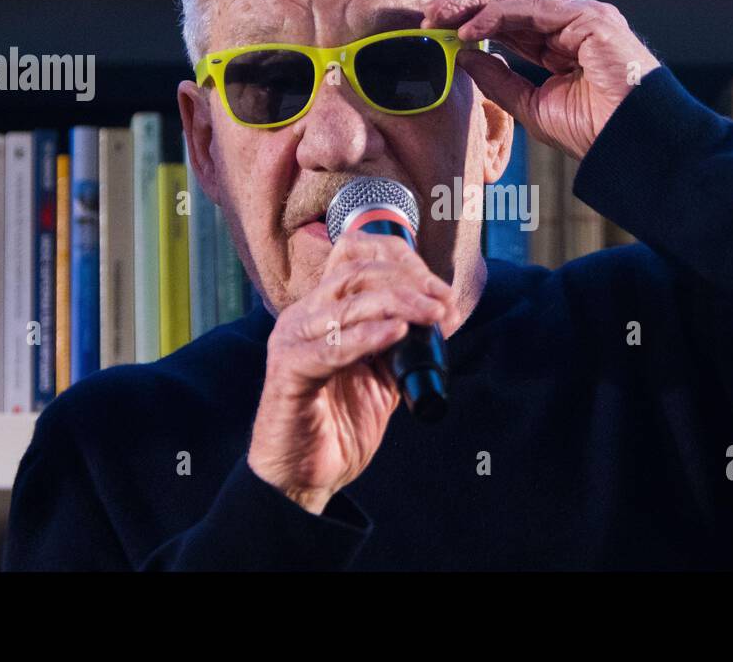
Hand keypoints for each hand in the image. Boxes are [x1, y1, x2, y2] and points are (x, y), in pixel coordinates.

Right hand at [248, 232, 460, 513]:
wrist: (305, 475)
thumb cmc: (338, 424)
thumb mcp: (380, 376)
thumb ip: (401, 344)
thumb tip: (442, 316)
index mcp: (322, 311)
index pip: (354, 257)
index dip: (400, 261)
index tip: (440, 288)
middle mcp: (304, 317)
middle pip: (355, 274)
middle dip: (408, 282)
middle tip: (442, 304)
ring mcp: (293, 341)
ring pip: (346, 303)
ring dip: (398, 304)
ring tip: (431, 315)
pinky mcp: (290, 372)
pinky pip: (331, 347)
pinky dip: (367, 337)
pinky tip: (395, 334)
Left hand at [423, 0, 660, 159]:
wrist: (629, 145)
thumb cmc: (593, 131)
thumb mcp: (531, 105)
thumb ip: (499, 80)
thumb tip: (466, 57)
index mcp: (564, 43)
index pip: (512, 23)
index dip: (474, 22)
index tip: (438, 29)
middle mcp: (575, 24)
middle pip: (511, 6)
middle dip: (468, 7)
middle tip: (429, 13)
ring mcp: (585, 18)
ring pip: (520, 1)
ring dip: (476, 6)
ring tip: (441, 16)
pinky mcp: (591, 19)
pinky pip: (535, 9)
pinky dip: (499, 15)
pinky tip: (470, 28)